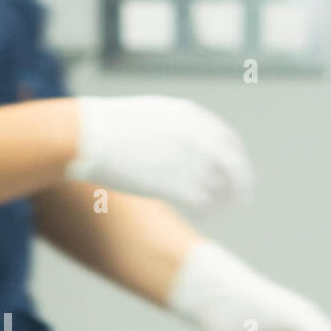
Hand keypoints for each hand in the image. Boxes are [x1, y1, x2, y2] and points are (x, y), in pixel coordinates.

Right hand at [67, 96, 253, 214]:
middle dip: (242, 183)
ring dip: (223, 201)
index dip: (237, 159)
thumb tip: (187, 144)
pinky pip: (204, 203)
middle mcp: (196, 137)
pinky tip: (203, 215)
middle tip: (244, 198)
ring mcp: (188, 161)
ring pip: (222, 188)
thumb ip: (177, 127)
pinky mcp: (175, 185)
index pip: (229, 140)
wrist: (86, 135)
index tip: (237, 172)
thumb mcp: (152, 115)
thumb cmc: (109, 126)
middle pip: (234, 166)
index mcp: (191, 117)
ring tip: (217, 209)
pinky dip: (207, 211)